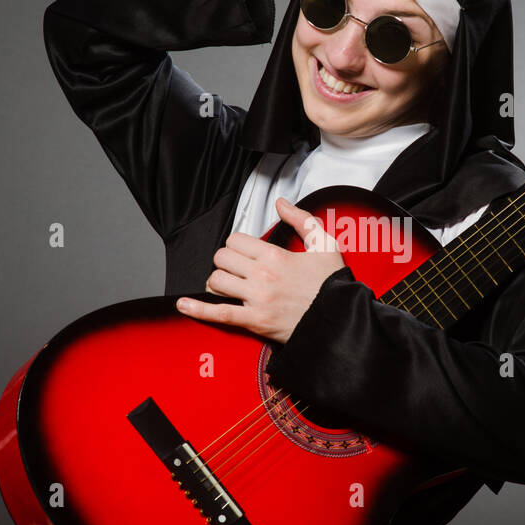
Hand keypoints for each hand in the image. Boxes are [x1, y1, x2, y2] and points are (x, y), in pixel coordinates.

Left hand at [175, 198, 346, 343]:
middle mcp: (262, 276)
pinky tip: (184, 305)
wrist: (340, 320)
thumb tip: (281, 203)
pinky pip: (219, 314)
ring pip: (216, 282)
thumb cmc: (333, 285)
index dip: (237, 245)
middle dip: (225, 261)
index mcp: (275, 255)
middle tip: (235, 268)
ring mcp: (256, 300)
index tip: (245, 252)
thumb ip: (302, 220)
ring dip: (218, 282)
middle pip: (221, 258)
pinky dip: (198, 309)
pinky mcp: (255, 322)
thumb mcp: (325, 245)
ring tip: (226, 284)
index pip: (235, 240)